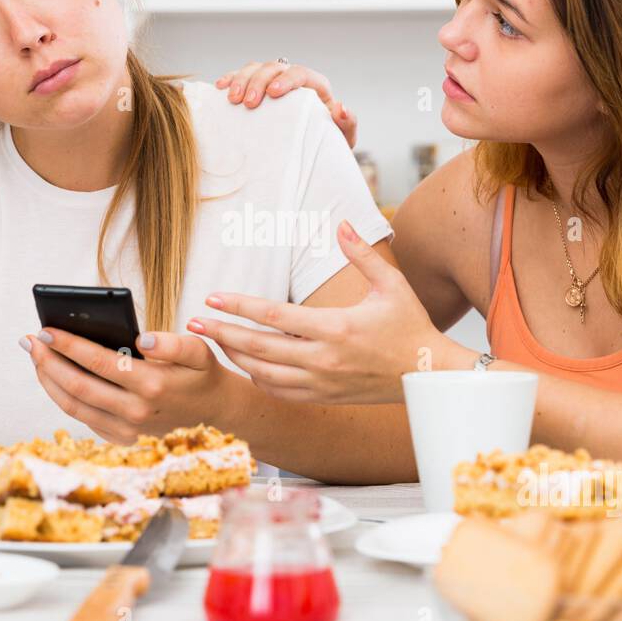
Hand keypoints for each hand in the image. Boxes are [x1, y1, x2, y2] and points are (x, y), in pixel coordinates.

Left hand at [19, 327, 238, 443]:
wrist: (215, 413)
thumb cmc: (201, 375)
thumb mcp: (198, 351)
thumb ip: (172, 343)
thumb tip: (141, 338)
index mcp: (153, 385)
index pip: (99, 362)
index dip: (68, 345)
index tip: (46, 330)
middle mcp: (136, 411)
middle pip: (78, 386)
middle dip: (48, 361)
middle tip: (30, 340)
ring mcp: (127, 430)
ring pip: (74, 406)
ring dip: (49, 381)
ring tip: (36, 357)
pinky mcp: (122, 439)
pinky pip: (84, 419)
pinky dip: (63, 398)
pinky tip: (54, 379)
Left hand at [187, 221, 473, 403]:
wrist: (427, 375)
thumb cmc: (410, 325)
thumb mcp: (391, 284)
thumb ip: (361, 254)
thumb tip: (342, 223)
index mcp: (335, 327)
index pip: (273, 316)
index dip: (238, 305)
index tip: (212, 296)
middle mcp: (323, 358)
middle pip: (256, 347)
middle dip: (221, 333)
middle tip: (193, 322)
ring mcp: (320, 383)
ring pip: (261, 373)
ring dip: (234, 356)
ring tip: (214, 339)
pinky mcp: (322, 397)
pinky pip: (277, 391)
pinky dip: (256, 377)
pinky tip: (245, 363)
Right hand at [215, 60, 356, 147]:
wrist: (310, 154)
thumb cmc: (326, 145)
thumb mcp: (341, 140)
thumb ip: (347, 124)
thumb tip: (341, 107)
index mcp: (316, 87)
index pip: (301, 73)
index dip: (286, 79)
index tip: (273, 94)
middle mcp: (293, 80)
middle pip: (274, 67)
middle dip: (258, 81)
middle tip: (247, 103)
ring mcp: (273, 83)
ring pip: (255, 68)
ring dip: (241, 79)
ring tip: (231, 98)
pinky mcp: (257, 90)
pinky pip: (242, 76)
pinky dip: (231, 78)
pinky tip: (220, 88)